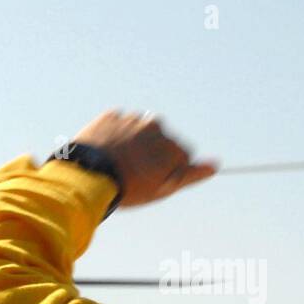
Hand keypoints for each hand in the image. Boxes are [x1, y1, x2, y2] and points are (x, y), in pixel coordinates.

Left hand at [72, 110, 217, 207]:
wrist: (88, 176)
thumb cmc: (129, 186)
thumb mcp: (164, 186)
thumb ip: (191, 174)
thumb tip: (214, 165)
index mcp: (170, 142)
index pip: (181, 157)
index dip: (169, 172)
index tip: (153, 182)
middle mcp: (154, 124)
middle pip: (159, 142)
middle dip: (152, 154)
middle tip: (134, 175)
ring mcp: (130, 118)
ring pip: (138, 132)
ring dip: (133, 144)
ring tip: (118, 165)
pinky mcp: (109, 117)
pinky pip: (117, 126)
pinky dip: (115, 137)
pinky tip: (106, 154)